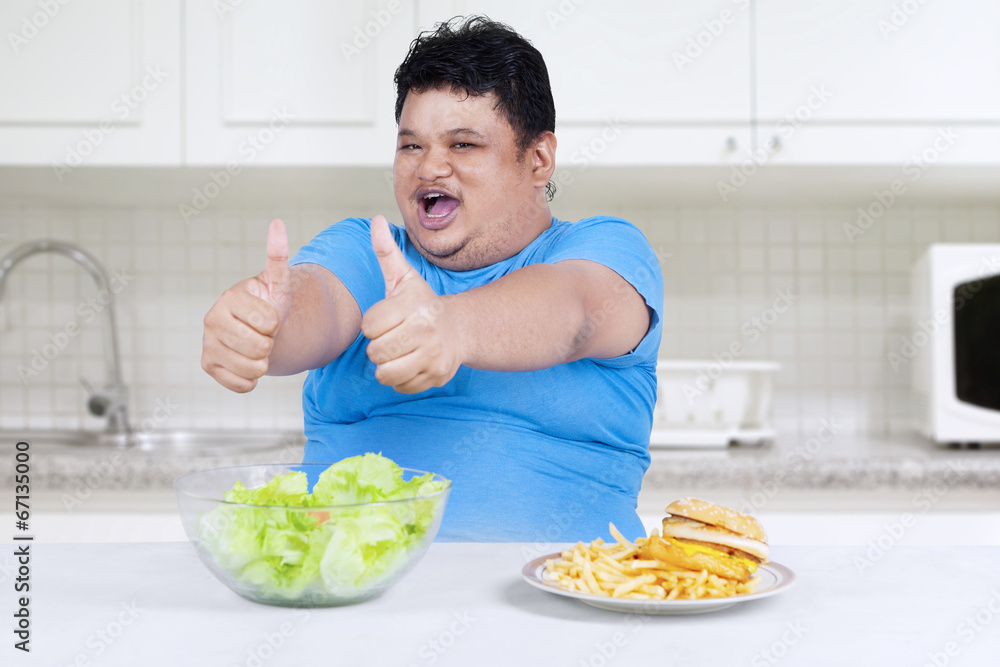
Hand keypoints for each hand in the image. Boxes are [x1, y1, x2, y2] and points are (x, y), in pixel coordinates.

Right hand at [201, 219, 291, 392]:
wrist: (257, 330)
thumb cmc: (268, 304)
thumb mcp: (277, 282)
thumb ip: (277, 256)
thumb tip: (277, 223)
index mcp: (229, 299)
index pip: (268, 322)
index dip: (275, 323)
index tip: (268, 316)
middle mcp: (211, 320)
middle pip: (259, 347)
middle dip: (270, 343)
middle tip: (263, 334)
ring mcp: (207, 344)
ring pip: (253, 369)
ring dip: (263, 362)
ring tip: (256, 348)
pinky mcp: (208, 366)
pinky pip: (243, 385)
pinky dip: (252, 380)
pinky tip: (247, 363)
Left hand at [361, 215, 462, 392]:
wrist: (460, 329)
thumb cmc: (422, 303)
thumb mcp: (404, 277)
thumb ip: (386, 251)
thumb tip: (375, 220)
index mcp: (414, 307)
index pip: (369, 327)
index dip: (373, 324)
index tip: (387, 319)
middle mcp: (426, 332)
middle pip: (375, 352)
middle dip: (379, 346)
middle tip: (393, 337)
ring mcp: (433, 356)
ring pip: (385, 374)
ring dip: (386, 366)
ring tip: (398, 352)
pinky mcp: (436, 377)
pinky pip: (400, 386)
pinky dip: (400, 379)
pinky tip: (411, 363)